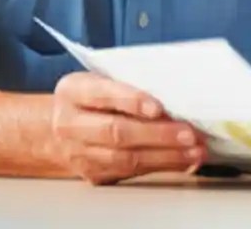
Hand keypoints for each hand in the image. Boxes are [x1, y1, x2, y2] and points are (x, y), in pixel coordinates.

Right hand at [50, 72, 205, 184]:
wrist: (55, 128)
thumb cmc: (93, 97)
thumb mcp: (103, 78)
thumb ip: (132, 82)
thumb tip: (179, 92)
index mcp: (73, 91)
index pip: (103, 94)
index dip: (132, 101)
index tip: (159, 107)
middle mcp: (70, 124)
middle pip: (116, 132)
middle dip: (158, 134)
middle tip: (189, 134)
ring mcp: (79, 153)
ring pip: (124, 159)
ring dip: (166, 156)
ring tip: (195, 151)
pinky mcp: (93, 173)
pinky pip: (129, 173)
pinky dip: (161, 167)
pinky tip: (184, 161)